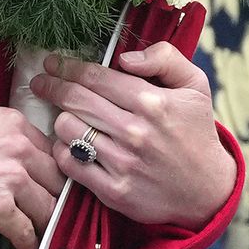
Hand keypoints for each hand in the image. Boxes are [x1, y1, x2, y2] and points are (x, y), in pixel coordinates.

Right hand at [0, 109, 62, 248]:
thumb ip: (6, 145)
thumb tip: (28, 172)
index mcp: (12, 122)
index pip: (53, 152)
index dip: (53, 175)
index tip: (51, 190)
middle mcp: (17, 146)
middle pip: (57, 180)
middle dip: (54, 200)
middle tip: (51, 215)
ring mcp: (9, 177)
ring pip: (48, 208)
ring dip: (45, 225)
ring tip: (41, 236)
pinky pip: (28, 233)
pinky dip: (29, 245)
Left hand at [30, 43, 237, 227]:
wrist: (207, 190)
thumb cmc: (195, 132)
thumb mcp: (195, 86)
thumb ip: (165, 58)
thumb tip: (124, 57)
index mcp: (152, 102)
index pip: (94, 77)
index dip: (67, 67)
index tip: (51, 64)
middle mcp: (135, 132)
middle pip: (75, 100)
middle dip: (51, 86)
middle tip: (41, 83)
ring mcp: (123, 163)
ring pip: (67, 129)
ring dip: (61, 119)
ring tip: (66, 116)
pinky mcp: (114, 191)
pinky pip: (70, 163)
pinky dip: (63, 150)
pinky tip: (70, 144)